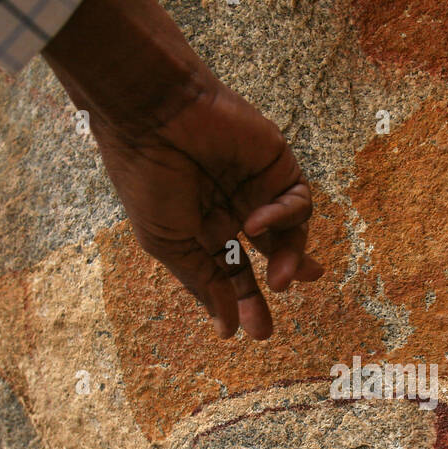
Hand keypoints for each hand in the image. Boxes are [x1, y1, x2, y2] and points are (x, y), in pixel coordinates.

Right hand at [42, 0, 322, 339]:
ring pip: (292, 233)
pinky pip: (298, 201)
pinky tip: (256, 223)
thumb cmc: (149, 178)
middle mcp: (234, 208)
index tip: (247, 333)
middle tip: (269, 326)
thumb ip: (204, 282)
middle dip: (274, 288)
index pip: (234, 272)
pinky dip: (284, 217)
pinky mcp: (278, 164)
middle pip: (270, 257)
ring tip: (279, 280)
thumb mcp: (170, 243)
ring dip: (291, 260)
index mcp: (203, 227)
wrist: (152, 115)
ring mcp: (258, 187)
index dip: (243, 302)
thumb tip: (228, 330)